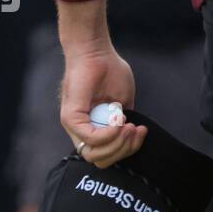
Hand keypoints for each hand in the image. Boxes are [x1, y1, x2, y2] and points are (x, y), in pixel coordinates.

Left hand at [59, 45, 146, 167]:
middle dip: (124, 150)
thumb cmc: (109, 71)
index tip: (141, 132)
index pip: (107, 154)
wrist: (95, 51)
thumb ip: (123, 120)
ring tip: (129, 127)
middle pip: (100, 160)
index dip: (127, 149)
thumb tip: (130, 137)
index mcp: (93, 129)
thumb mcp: (123, 100)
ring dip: (117, 144)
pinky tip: (120, 121)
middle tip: (136, 131)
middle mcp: (81, 131)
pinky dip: (108, 134)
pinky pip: (90, 138)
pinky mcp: (71, 117)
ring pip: (93, 154)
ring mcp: (74, 126)